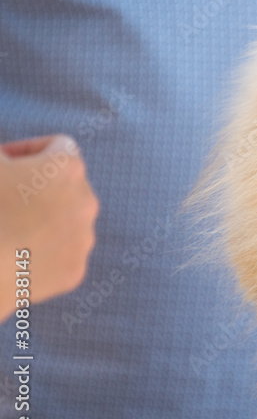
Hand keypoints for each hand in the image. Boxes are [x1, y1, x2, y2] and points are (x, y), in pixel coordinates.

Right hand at [0, 135, 98, 320]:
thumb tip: (8, 162)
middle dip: (36, 188)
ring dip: (41, 220)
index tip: (4, 163)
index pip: (57, 146)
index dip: (26, 151)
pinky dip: (40, 253)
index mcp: (68, 168)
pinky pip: (60, 255)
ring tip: (8, 229)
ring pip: (65, 222)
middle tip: (4, 198)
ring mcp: (83, 240)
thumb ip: (4, 155)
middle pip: (65, 187)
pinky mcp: (74, 272)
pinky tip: (12, 257)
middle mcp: (87, 202)